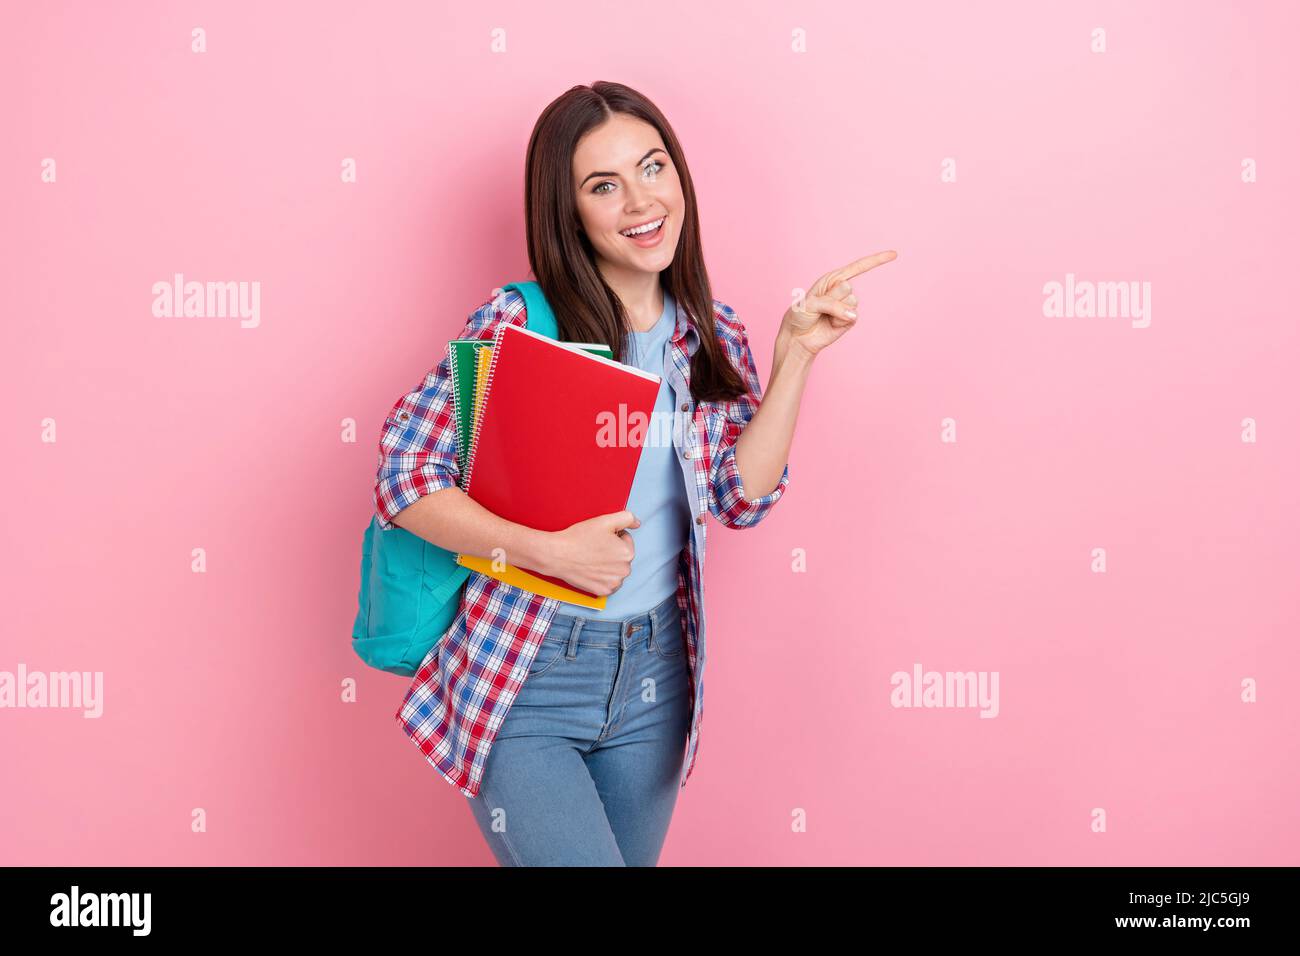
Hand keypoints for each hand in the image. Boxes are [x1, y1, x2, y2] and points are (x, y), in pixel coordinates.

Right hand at [542, 510, 639, 596]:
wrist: (557, 555)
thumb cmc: (579, 538)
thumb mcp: (605, 520)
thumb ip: (627, 518)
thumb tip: (638, 523)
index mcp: (628, 552)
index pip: (625, 540)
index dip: (612, 536)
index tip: (599, 538)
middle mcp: (624, 570)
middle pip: (621, 556)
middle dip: (611, 551)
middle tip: (594, 547)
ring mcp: (614, 583)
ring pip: (615, 570)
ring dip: (608, 565)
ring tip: (591, 558)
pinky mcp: (603, 592)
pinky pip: (608, 583)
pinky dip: (601, 578)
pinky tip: (591, 570)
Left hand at [781, 250, 897, 357]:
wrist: (799, 337)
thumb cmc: (801, 316)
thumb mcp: (810, 303)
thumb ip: (830, 304)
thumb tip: (853, 315)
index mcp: (832, 279)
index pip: (858, 267)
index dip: (876, 260)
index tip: (894, 254)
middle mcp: (842, 290)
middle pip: (847, 288)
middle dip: (832, 299)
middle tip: (819, 306)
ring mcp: (847, 305)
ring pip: (850, 303)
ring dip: (835, 311)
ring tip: (824, 315)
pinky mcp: (850, 320)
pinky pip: (851, 317)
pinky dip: (839, 322)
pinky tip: (831, 324)